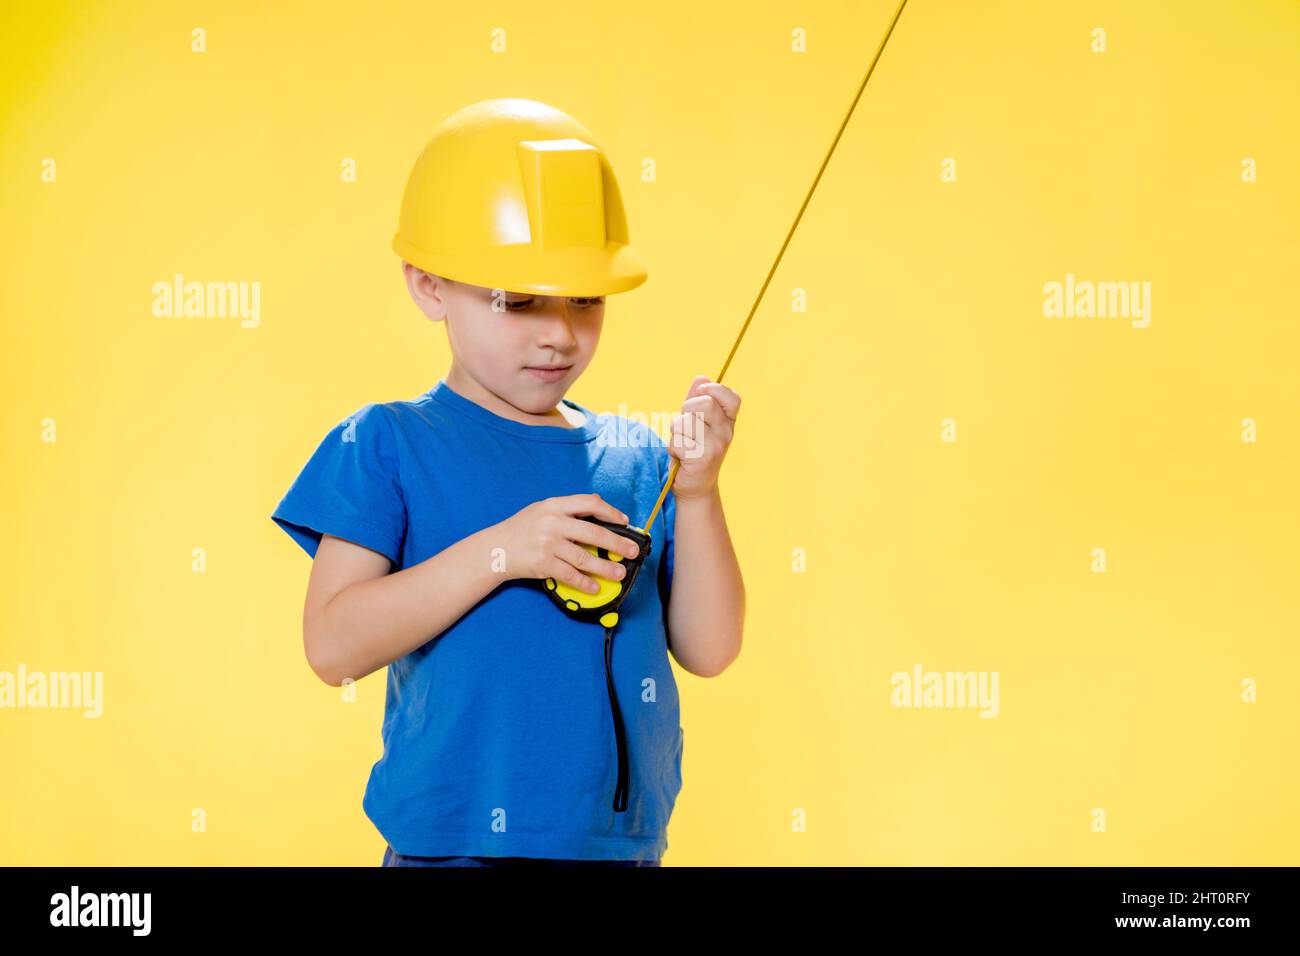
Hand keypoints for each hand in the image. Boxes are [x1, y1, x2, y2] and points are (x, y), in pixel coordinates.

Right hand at [492, 494, 642, 593]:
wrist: (495, 549)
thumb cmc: (521, 529)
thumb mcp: (541, 509)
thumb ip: (567, 507)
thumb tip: (597, 501)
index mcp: (554, 505)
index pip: (589, 503)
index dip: (611, 512)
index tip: (625, 522)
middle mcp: (552, 522)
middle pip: (593, 533)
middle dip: (617, 544)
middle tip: (633, 552)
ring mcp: (548, 544)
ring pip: (585, 558)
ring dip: (605, 567)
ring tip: (619, 573)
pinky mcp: (543, 564)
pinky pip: (570, 575)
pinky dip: (585, 583)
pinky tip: (594, 587)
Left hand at [667, 376, 740, 499]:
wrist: (694, 486)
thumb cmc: (693, 449)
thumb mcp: (696, 420)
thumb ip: (697, 398)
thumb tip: (701, 377)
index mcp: (729, 420)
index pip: (731, 395)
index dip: (712, 390)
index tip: (701, 398)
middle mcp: (727, 432)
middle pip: (704, 403)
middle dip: (686, 411)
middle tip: (686, 427)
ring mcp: (716, 446)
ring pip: (684, 422)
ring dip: (676, 433)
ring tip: (683, 444)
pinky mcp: (702, 459)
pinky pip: (677, 441)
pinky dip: (672, 448)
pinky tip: (680, 457)